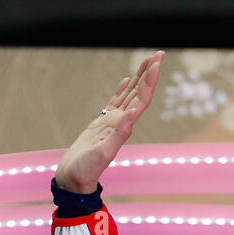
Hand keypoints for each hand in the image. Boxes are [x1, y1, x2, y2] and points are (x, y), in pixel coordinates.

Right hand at [55, 50, 164, 193]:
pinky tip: (127, 80)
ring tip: (148, 61)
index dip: (150, 80)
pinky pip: (115, 102)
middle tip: (159, 53)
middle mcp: (122, 123)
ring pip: (129, 95)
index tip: (157, 63)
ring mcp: (112, 122)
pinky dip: (122, 90)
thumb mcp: (102, 153)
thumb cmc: (85, 170)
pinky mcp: (102, 124)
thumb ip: (118, 135)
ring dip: (140, 78)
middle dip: (150, 73)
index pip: (142, 99)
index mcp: (124, 127)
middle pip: (140, 93)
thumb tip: (132, 115)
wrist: (74, 181)